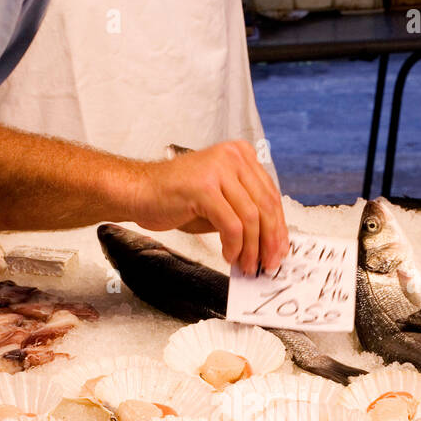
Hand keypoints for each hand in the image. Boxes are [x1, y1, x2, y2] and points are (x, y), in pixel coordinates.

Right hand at [125, 140, 288, 273]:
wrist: (140, 192)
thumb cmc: (177, 198)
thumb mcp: (220, 200)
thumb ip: (244, 212)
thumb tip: (269, 241)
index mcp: (241, 155)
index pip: (271, 195)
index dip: (279, 227)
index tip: (280, 250)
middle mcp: (233, 157)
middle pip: (266, 206)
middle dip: (270, 241)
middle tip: (268, 264)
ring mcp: (218, 169)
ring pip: (251, 218)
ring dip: (252, 249)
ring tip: (246, 265)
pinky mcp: (204, 187)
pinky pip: (232, 225)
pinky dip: (234, 246)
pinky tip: (229, 256)